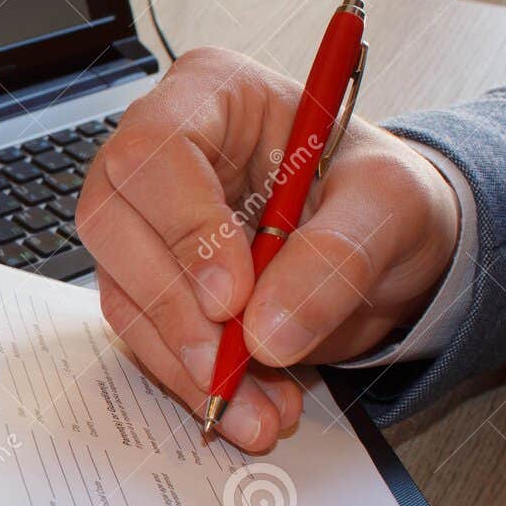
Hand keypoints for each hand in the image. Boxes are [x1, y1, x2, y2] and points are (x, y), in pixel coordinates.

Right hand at [76, 47, 459, 450]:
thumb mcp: (391, 208)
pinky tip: (248, 404)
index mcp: (210, 95)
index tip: (230, 299)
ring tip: (258, 410)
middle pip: (114, 224)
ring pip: (123, 292)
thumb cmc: (381, 197)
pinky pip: (146, 336)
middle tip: (230, 369)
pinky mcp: (147, 283)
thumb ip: (337, 258)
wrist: (385, 247)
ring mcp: (142, 222)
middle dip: (172, 310)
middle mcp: (157, 154)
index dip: (183, 226)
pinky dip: (193, 381)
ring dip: (185, 364)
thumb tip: (266, 334)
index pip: (157, 148)